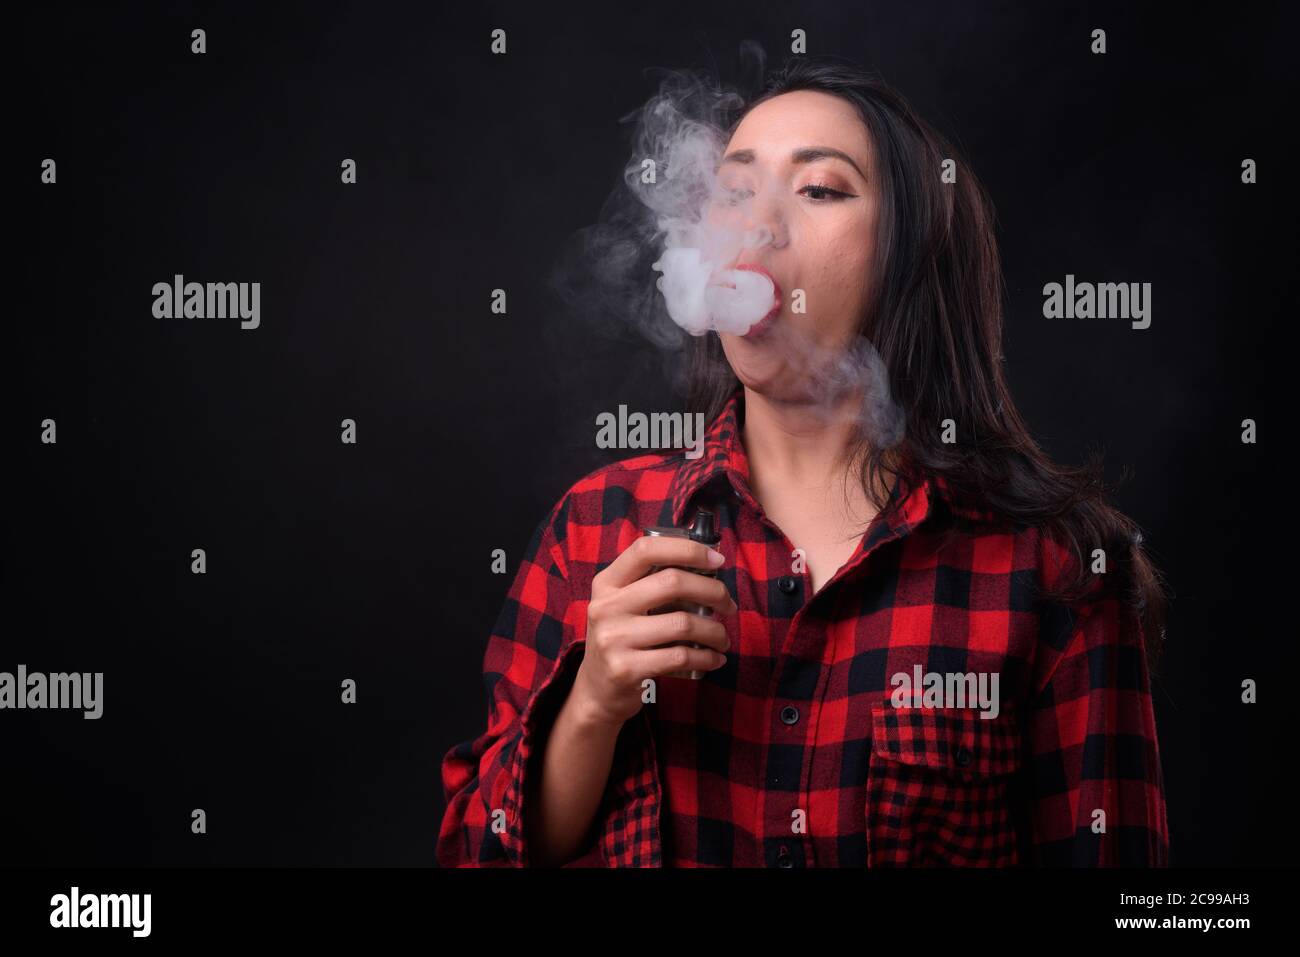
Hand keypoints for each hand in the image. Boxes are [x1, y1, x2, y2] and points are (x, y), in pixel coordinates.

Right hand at [572, 535, 736, 727]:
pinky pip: (681, 656)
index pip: (646, 549)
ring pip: (683, 622)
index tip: (716, 560)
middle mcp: (606, 606)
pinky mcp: (625, 669)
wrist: (597, 690)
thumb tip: (710, 570)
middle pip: (673, 582)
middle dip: (713, 591)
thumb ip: (653, 585)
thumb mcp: (624, 605)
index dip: (686, 549)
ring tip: (722, 638)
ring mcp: (613, 638)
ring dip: (715, 631)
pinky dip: (706, 657)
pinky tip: (714, 659)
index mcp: (607, 583)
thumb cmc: (624, 640)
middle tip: (728, 605)